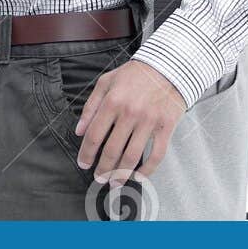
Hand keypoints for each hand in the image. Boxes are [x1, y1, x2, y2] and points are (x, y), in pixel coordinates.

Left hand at [75, 59, 186, 185]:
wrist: (168, 66)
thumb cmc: (135, 74)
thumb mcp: (106, 82)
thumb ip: (91, 106)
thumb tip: (79, 131)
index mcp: (112, 101)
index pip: (95, 135)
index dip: (86, 153)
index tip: (83, 163)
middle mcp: (130, 113)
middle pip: (112, 150)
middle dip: (102, 169)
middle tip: (98, 178)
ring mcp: (149, 121)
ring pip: (132, 156)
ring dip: (121, 174)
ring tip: (114, 183)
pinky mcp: (166, 126)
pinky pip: (157, 154)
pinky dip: (148, 170)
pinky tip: (139, 176)